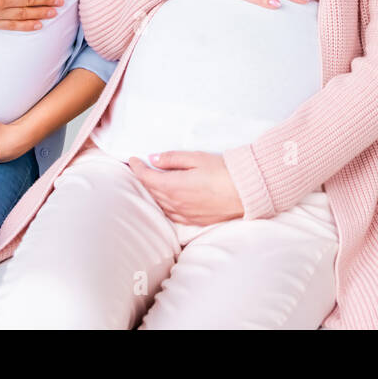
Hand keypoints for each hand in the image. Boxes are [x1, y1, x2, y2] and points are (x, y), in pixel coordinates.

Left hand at [126, 151, 243, 224]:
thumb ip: (173, 159)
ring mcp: (184, 214)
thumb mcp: (197, 158)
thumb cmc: (223, 172)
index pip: (147, 178)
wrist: (245, 192)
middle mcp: (176, 203)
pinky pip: (171, 214)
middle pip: (151, 191)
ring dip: (153, 192)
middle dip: (143, 178)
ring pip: (160, 204)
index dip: (137, 168)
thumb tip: (153, 159)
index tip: (132, 160)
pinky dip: (164, 204)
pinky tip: (167, 198)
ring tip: (152, 181)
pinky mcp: (194, 220)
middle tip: (139, 168)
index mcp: (174, 186)